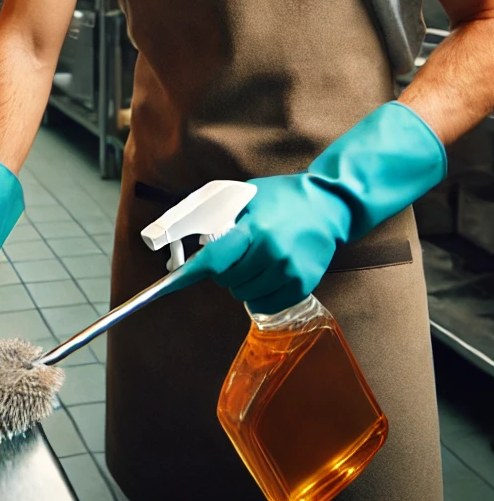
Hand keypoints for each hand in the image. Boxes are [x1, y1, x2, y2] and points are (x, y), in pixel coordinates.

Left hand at [171, 102, 445, 313]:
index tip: (172, 283)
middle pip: (228, 280)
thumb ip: (225, 218)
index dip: (191, 273)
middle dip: (222, 270)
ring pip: (245, 294)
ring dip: (241, 283)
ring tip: (252, 263)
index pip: (216, 259)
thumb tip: (199, 241)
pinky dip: (259, 295)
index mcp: (255, 229)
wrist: (328, 205)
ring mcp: (289, 271)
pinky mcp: (303, 284)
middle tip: (233, 255)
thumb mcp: (248, 196)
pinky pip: (267, 303)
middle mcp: (272, 253)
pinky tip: (264, 277)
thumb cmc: (283, 197)